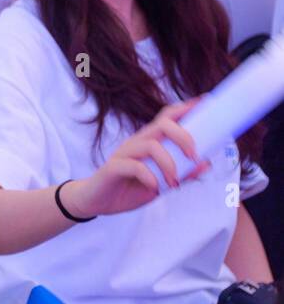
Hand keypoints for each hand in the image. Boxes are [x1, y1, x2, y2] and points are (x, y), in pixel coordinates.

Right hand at [64, 99, 208, 217]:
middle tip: (193, 156)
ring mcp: (124, 153)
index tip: (204, 101)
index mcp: (150, 141)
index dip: (185, 108)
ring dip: (169, 164)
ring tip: (174, 182)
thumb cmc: (130, 188)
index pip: (168, 117)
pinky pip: (135, 166)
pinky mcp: (113, 167)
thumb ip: (183, 173)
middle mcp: (137, 142)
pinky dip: (150, 177)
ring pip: (151, 145)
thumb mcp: (163, 183)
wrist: (98, 202)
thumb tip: (206, 163)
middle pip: (162, 125)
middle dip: (183, 136)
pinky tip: (155, 188)